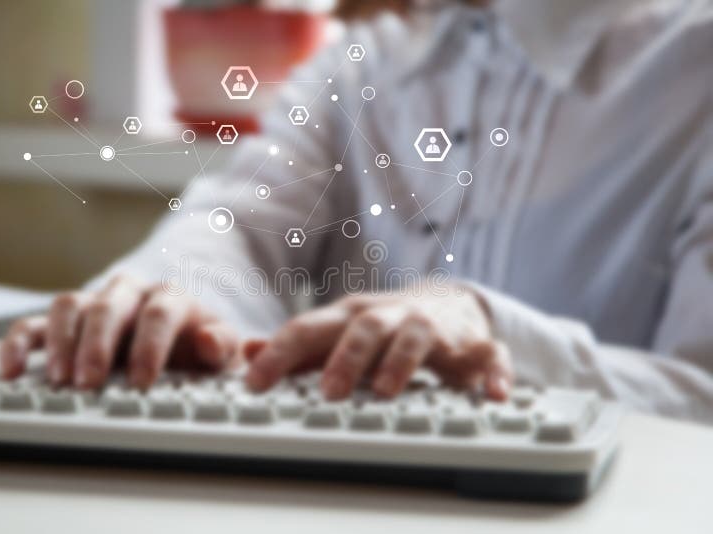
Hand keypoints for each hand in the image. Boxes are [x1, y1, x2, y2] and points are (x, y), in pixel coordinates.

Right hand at [0, 274, 238, 389]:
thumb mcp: (220, 352)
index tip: (142, 382)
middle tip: (90, 383)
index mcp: (169, 298)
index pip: (159, 313)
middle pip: (109, 307)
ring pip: (69, 306)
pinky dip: (18, 342)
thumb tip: (211, 340)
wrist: (176, 335)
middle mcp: (128, 294)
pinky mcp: (65, 322)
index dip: (149, 346)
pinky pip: (33, 323)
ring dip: (60, 342)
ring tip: (59, 380)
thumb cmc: (196, 348)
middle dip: (97, 345)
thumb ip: (223, 345)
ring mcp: (93, 304)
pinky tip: (12, 369)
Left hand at [244, 290, 511, 400]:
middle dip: (344, 358)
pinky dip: (491, 373)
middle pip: (363, 329)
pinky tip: (491, 395)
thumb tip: (249, 350)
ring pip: (417, 336)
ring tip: (386, 392)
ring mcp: (432, 329)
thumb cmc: (384, 325)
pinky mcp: (472, 346)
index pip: (310, 329)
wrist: (449, 304)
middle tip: (328, 392)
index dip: (281, 354)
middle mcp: (388, 317)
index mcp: (350, 317)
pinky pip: (487, 356)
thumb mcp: (338, 331)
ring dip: (401, 362)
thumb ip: (299, 346)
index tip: (255, 382)